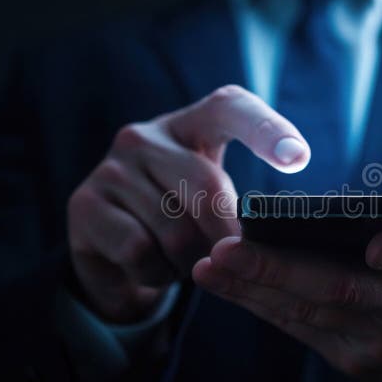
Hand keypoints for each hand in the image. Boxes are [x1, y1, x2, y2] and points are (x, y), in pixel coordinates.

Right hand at [67, 85, 310, 322]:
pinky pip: (141, 251)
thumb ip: (238, 203)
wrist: (115, 248)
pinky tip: (154, 266)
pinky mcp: (84, 204)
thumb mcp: (214, 197)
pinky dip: (158, 272)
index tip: (298, 158)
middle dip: (227, 237)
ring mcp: (111, 167)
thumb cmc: (182, 216)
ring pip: (175, 231)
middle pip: (207, 188)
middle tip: (232, 259)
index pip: (230, 108)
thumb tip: (265, 236)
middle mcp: (145, 135)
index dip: (265, 129)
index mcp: (191, 124)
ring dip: (191, 262)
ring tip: (184, 258)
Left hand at [193, 120, 381, 381]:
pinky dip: (259, 305)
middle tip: (226, 249)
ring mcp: (381, 341)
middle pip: (342, 289)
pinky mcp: (353, 359)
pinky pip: (300, 329)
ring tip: (210, 265)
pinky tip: (224, 282)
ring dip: (255, 290)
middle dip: (281, 271)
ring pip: (311, 313)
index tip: (374, 246)